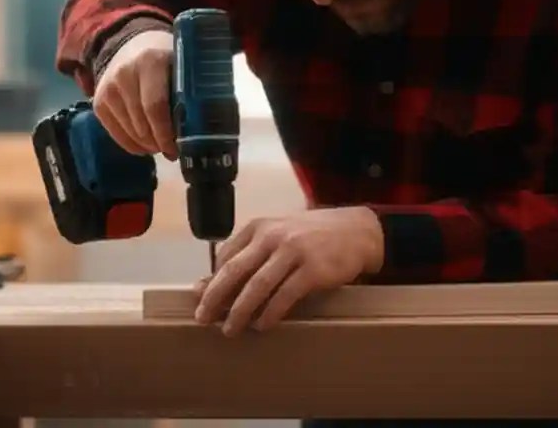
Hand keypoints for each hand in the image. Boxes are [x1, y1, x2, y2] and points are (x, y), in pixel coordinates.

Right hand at [93, 29, 177, 158]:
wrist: (133, 45)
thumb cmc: (166, 61)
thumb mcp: (181, 67)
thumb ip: (187, 93)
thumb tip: (194, 133)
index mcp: (150, 62)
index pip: (155, 106)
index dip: (165, 133)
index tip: (176, 150)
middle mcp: (124, 75)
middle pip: (141, 123)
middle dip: (158, 143)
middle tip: (172, 149)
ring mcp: (108, 89)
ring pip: (130, 132)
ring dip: (147, 145)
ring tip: (160, 145)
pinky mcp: (99, 102)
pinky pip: (116, 134)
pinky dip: (132, 144)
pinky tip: (145, 144)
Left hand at [193, 207, 384, 335]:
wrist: (357, 231)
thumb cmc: (311, 237)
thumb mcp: (278, 235)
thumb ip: (248, 255)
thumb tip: (208, 283)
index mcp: (259, 227)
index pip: (225, 257)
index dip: (211, 282)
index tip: (200, 303)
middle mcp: (273, 236)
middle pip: (235, 271)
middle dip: (215, 298)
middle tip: (203, 319)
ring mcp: (293, 251)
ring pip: (257, 286)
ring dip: (239, 311)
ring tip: (230, 329)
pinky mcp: (313, 270)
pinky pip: (285, 296)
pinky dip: (270, 313)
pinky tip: (262, 325)